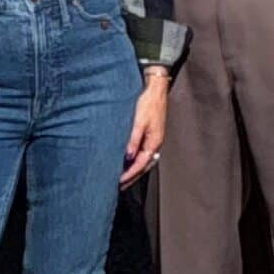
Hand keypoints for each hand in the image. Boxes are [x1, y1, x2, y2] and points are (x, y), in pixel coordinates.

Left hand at [120, 69, 169, 187]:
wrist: (155, 88)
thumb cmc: (148, 102)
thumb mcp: (139, 121)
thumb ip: (133, 140)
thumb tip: (128, 157)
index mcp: (154, 142)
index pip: (140, 165)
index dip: (129, 174)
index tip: (118, 182)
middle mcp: (155, 143)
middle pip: (143, 166)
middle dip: (131, 177)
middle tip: (118, 186)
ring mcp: (153, 139)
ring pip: (143, 160)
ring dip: (133, 170)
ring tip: (121, 177)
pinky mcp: (150, 134)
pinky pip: (142, 152)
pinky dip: (134, 160)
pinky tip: (126, 160)